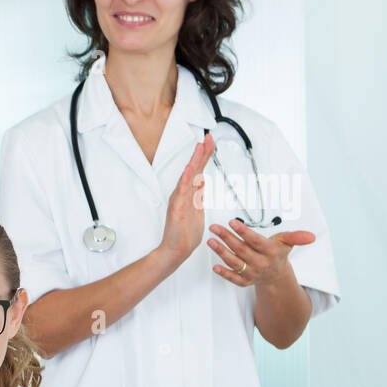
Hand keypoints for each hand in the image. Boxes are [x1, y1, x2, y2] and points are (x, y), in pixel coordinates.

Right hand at [156, 135, 214, 267]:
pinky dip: (185, 179)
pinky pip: (181, 192)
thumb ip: (198, 195)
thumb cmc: (184, 234)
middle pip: (194, 168)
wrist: (176, 250)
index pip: (199, 170)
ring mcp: (179, 200)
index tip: (211, 142)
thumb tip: (202, 182)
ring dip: (194, 161)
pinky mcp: (176, 209)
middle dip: (202, 152)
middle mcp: (184, 194)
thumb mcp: (196, 210)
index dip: (205, 155)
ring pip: (188, 176)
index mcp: (190, 193)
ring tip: (199, 147)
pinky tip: (188, 169)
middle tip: (208, 137)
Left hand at [207, 220, 315, 287]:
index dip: (243, 232)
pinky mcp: (245, 281)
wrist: (275, 274)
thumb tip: (312, 236)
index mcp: (271, 252)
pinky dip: (224, 273)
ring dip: (221, 252)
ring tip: (211, 240)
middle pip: (241, 250)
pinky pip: (233, 278)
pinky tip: (214, 266)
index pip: (255, 241)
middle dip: (226, 238)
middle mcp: (261, 263)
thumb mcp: (287, 242)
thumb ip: (296, 237)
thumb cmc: (277, 253)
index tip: (232, 222)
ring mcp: (252, 273)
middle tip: (215, 228)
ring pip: (235, 262)